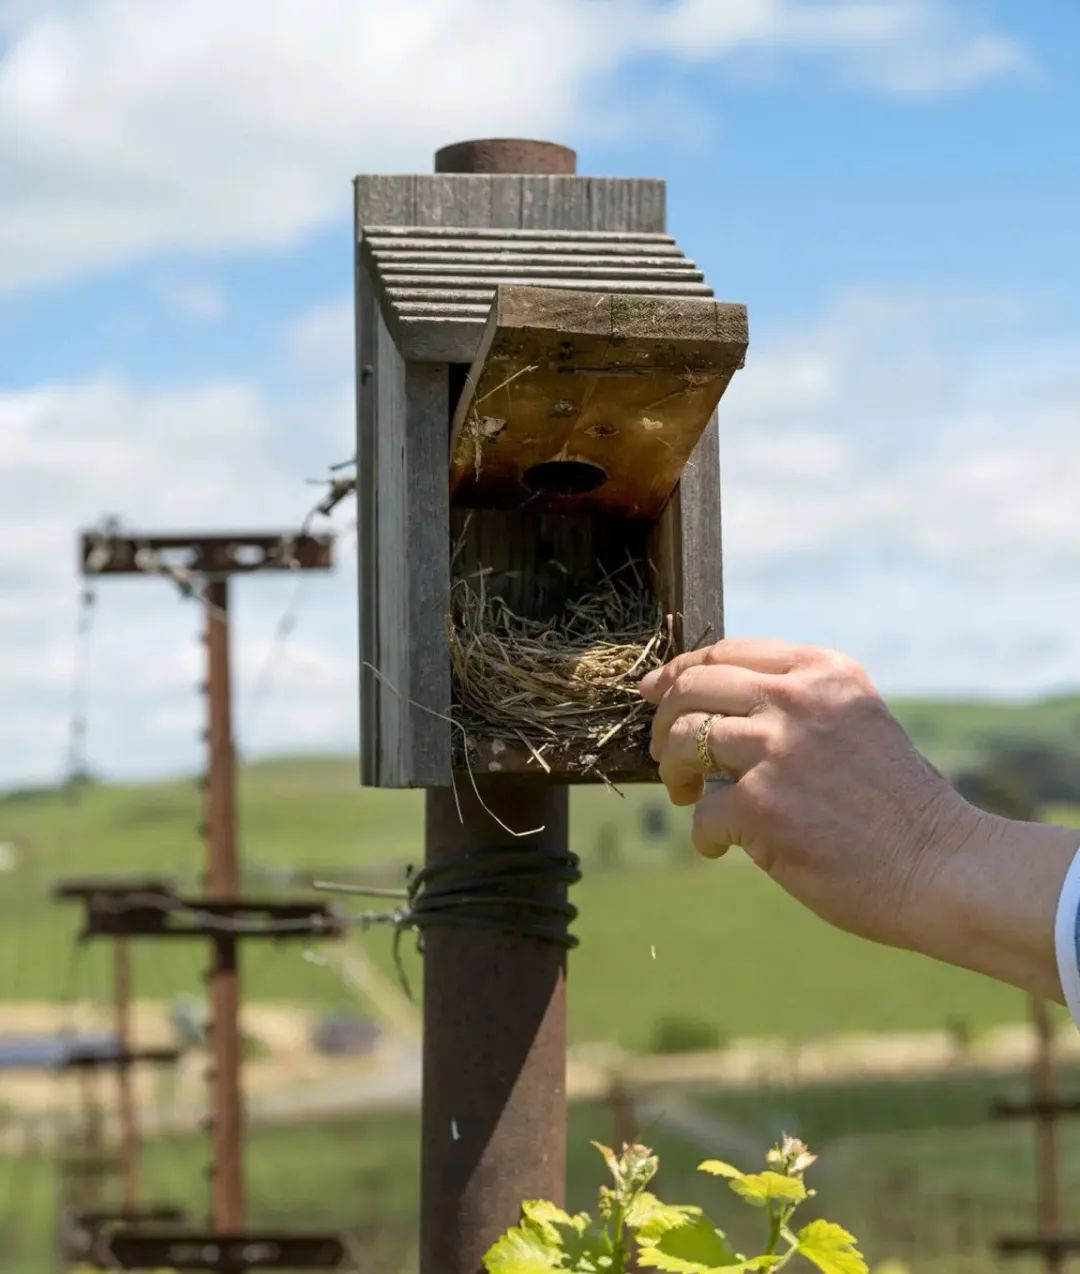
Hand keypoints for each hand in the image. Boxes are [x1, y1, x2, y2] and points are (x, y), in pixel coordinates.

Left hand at [638, 638, 982, 951]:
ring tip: (685, 795)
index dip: (678, 673)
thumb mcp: (855, 722)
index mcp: (823, 671)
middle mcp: (798, 699)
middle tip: (665, 755)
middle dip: (663, 721)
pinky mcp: (761, 805)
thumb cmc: (897, 805)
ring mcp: (777, 749)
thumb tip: (715, 708)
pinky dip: (704, 835)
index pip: (725, 652)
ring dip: (672, 771)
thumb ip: (798, 705)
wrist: (943, 867)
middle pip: (692, 688)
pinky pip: (701, 812)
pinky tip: (723, 847)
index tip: (654, 693)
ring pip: (682, 741)